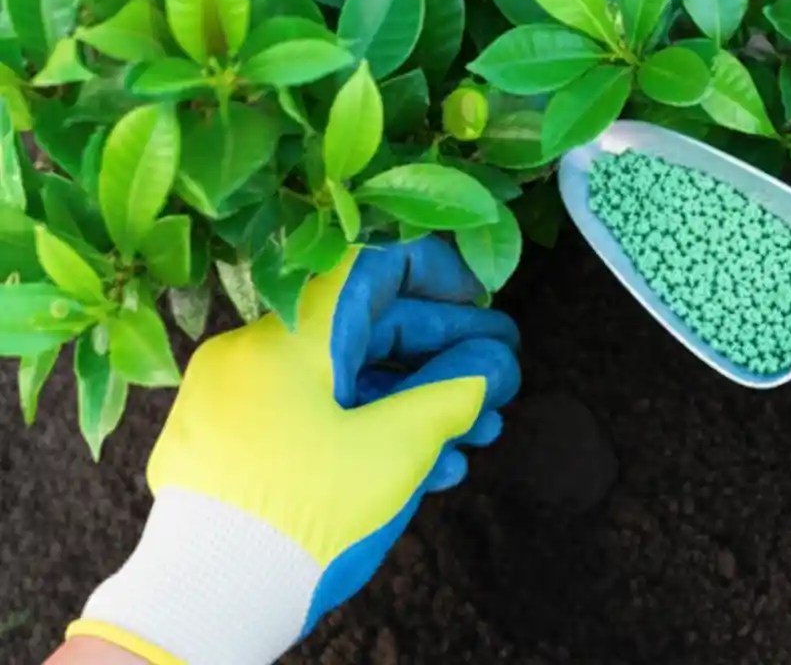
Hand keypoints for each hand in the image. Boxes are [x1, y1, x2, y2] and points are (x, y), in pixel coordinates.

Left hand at [61, 238, 519, 664]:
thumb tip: (493, 363)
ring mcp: (243, 405)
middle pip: (365, 329)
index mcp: (288, 337)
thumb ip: (454, 393)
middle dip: (443, 353)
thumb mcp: (396, 448)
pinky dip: (374, 430)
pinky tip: (433, 465)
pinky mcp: (239, 449)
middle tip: (501, 375)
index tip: (483, 300)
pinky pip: (317, 418)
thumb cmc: (303, 516)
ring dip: (419, 399)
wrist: (212, 601)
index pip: (369, 268)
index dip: (436, 275)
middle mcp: (256, 357)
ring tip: (480, 431)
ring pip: (347, 380)